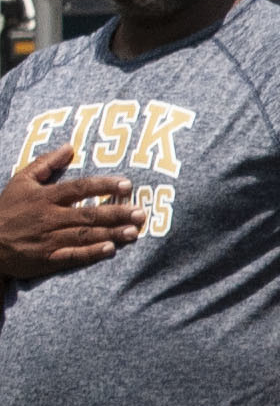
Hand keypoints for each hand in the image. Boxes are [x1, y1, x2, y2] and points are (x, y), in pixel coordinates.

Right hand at [0, 148, 137, 281]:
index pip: (79, 188)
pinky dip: (90, 253)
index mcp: (45, 197)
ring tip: (134, 231)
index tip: (127, 184)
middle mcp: (49, 217)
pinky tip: (110, 250)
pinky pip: (72, 255)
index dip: (103, 186)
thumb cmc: (8, 209)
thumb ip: (45, 163)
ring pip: (84, 235)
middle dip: (115, 212)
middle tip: (140, 212)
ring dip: (110, 233)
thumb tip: (69, 147)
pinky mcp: (48, 258)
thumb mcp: (21, 181)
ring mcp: (49, 238)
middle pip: (87, 214)